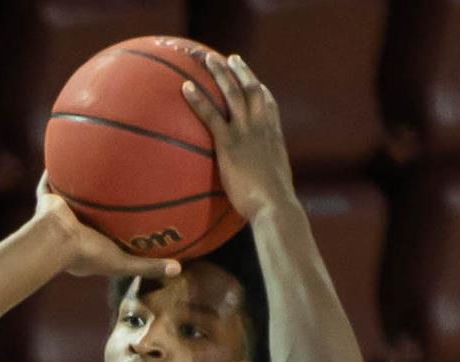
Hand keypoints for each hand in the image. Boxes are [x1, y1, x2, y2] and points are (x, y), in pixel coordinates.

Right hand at [35, 173, 181, 280]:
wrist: (56, 241)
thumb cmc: (88, 254)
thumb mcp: (123, 262)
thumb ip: (149, 266)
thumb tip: (179, 270)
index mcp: (87, 243)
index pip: (104, 231)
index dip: (115, 224)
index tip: (131, 213)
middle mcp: (74, 226)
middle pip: (89, 209)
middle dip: (100, 199)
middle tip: (116, 185)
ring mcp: (60, 212)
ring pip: (73, 193)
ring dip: (82, 181)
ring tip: (96, 163)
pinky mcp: (48, 199)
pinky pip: (52, 180)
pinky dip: (57, 169)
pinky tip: (69, 148)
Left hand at [182, 53, 294, 223]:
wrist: (274, 205)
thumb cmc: (272, 206)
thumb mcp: (273, 187)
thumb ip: (263, 179)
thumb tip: (256, 191)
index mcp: (274, 137)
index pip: (269, 106)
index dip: (261, 90)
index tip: (254, 80)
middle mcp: (262, 128)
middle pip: (252, 90)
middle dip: (241, 72)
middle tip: (230, 59)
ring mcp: (246, 133)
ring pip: (233, 93)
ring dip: (220, 73)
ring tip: (207, 59)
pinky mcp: (229, 143)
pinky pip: (211, 115)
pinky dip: (198, 99)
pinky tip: (185, 87)